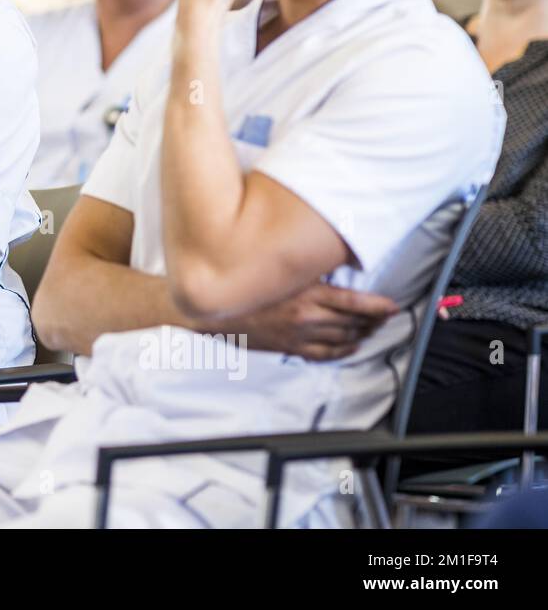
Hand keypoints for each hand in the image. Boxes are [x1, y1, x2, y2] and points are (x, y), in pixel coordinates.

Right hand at [220, 281, 397, 361]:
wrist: (217, 310)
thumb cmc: (245, 285)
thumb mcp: (280, 267)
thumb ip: (306, 264)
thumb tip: (330, 255)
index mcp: (307, 294)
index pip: (354, 303)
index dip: (378, 306)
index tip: (393, 305)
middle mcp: (308, 317)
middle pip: (354, 322)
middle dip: (374, 320)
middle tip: (386, 316)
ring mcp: (300, 335)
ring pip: (344, 338)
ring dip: (363, 334)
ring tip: (374, 328)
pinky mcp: (291, 347)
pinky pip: (325, 354)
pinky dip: (343, 351)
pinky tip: (352, 346)